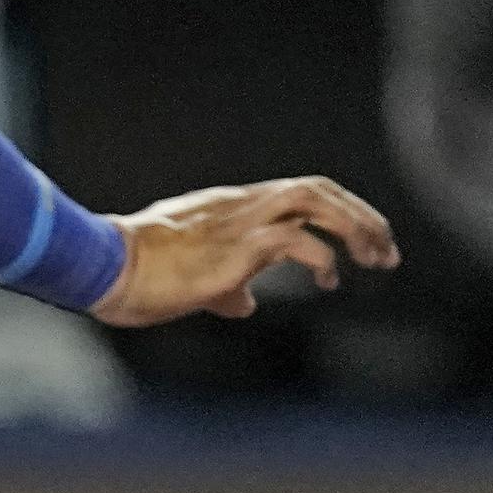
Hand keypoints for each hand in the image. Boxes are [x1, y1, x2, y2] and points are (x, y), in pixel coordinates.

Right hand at [89, 177, 399, 328]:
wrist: (106, 268)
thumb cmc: (138, 276)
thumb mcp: (194, 278)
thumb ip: (227, 285)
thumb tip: (246, 304)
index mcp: (231, 206)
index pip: (300, 191)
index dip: (341, 211)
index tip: (363, 243)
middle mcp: (241, 204)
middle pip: (318, 189)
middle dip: (362, 217)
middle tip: (386, 253)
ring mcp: (240, 221)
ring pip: (315, 200)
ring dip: (354, 226)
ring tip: (375, 259)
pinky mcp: (237, 246)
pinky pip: (296, 241)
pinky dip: (323, 257)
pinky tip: (329, 280)